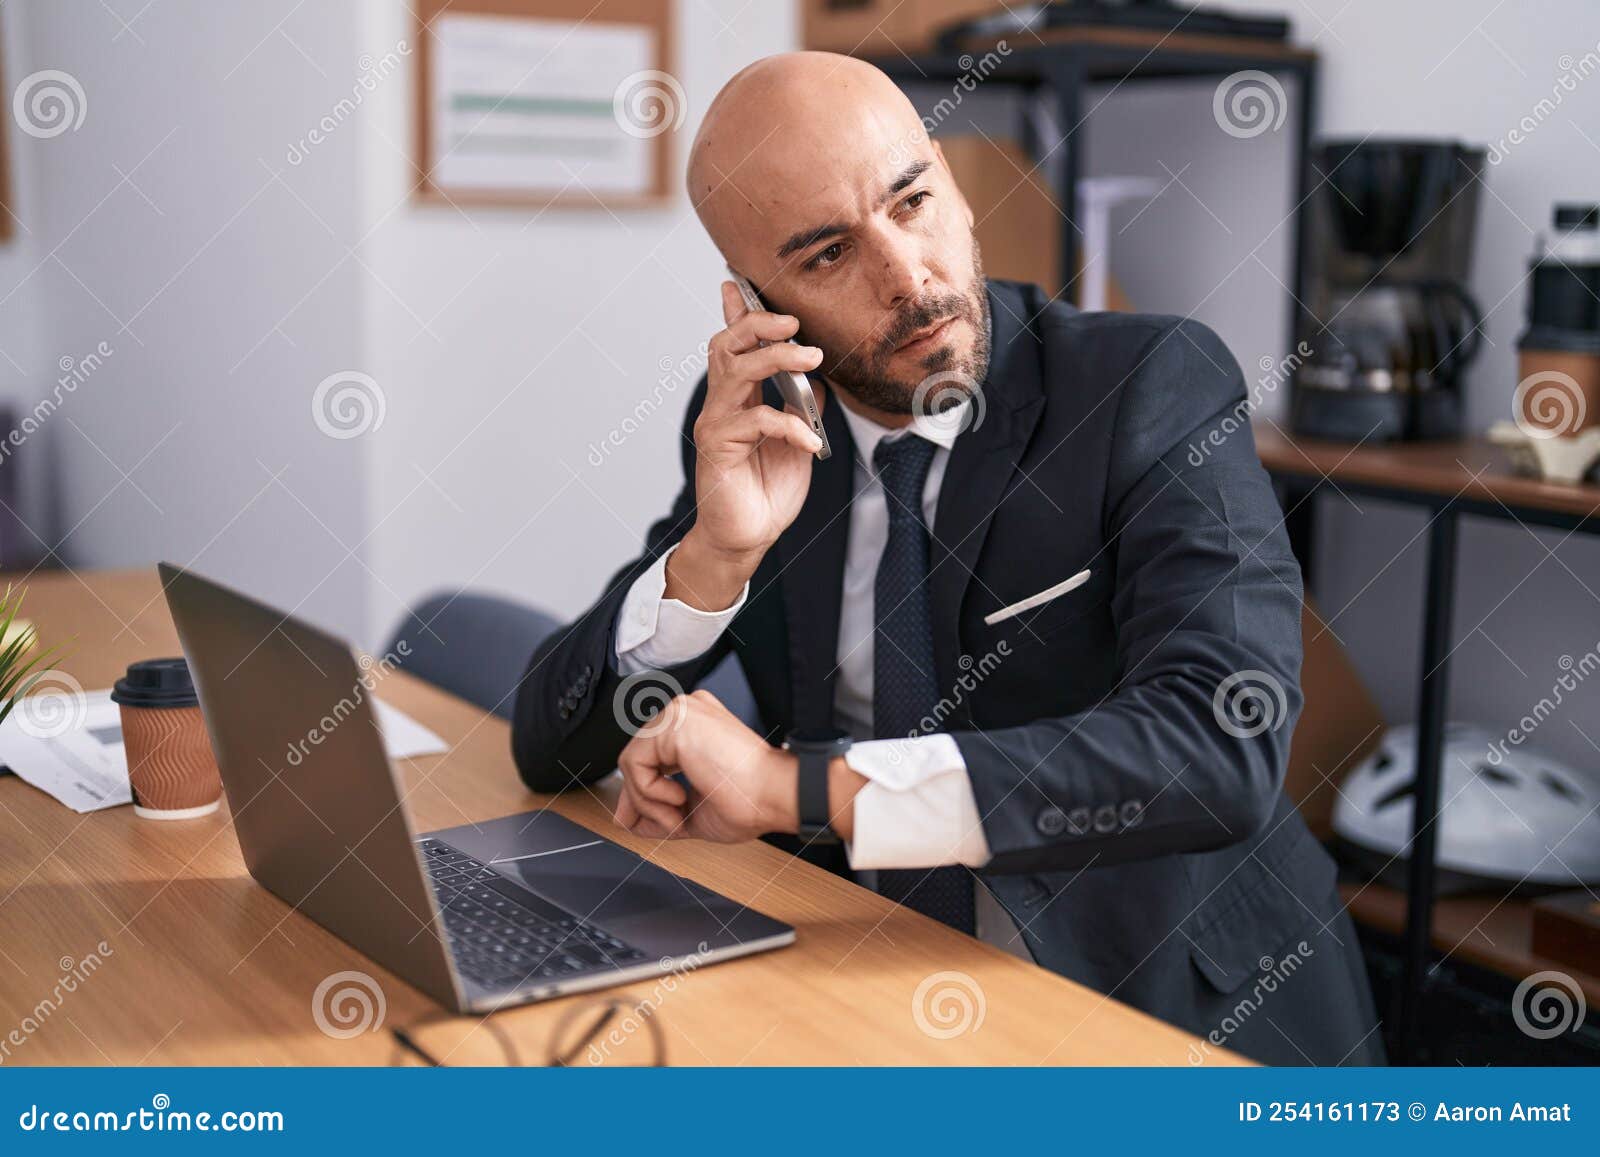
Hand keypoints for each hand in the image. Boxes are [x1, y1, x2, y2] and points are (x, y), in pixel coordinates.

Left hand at [613, 689, 797, 842]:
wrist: (774, 795)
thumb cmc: (750, 800)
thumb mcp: (691, 809)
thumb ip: (656, 809)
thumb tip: (624, 817)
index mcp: (694, 727)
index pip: (648, 756)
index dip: (642, 793)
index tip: (650, 821)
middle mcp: (685, 713)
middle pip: (636, 758)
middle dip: (643, 800)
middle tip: (671, 823)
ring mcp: (679, 713)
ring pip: (631, 763)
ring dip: (649, 801)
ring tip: (679, 814)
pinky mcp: (674, 722)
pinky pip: (634, 764)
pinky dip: (649, 793)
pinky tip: (679, 799)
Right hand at [665, 283, 824, 609]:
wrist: (747, 537)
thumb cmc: (767, 489)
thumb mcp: (797, 439)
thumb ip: (803, 404)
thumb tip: (818, 374)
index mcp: (739, 396)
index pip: (734, 344)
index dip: (736, 312)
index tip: (739, 282)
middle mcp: (722, 403)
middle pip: (727, 344)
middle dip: (758, 324)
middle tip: (794, 323)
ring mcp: (717, 423)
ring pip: (736, 370)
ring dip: (775, 358)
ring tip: (809, 359)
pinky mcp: (718, 447)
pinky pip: (755, 420)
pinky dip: (788, 425)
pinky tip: (810, 440)